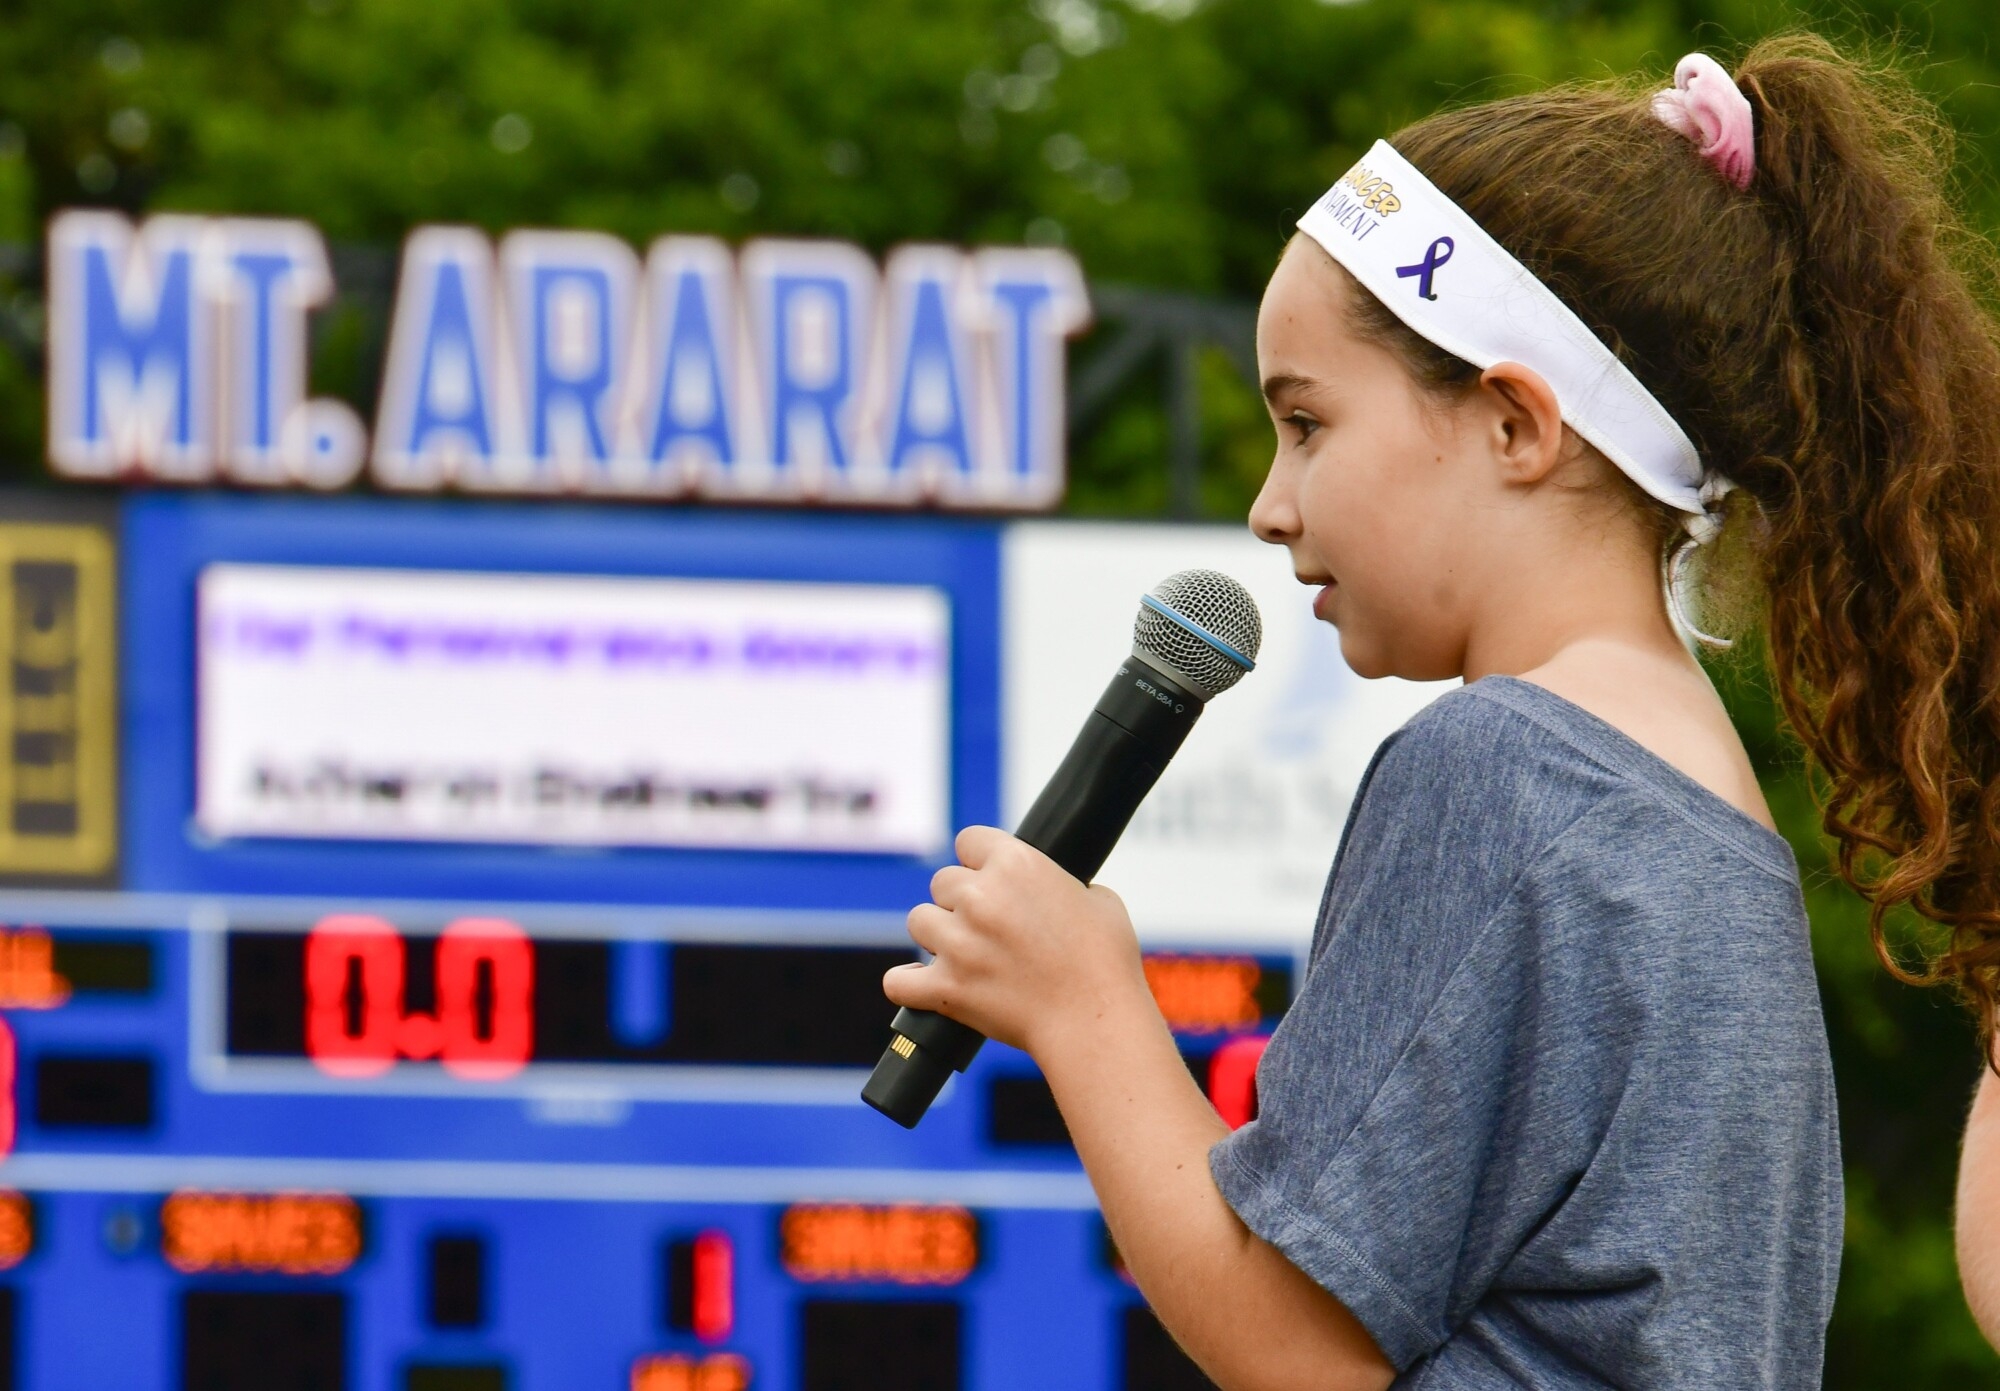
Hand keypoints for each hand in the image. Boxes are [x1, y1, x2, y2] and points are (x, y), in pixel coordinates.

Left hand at [883, 825, 1148, 1056]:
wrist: (1096, 1021)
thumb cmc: (1105, 963)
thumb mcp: (1099, 899)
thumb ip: (1062, 884)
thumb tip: (1053, 893)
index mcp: (1017, 864)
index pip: (969, 840)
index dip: (978, 859)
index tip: (986, 877)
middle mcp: (981, 896)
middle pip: (942, 881)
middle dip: (960, 901)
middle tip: (985, 926)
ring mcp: (958, 942)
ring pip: (919, 920)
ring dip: (937, 934)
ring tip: (961, 952)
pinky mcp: (945, 987)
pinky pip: (898, 979)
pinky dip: (907, 983)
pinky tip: (920, 983)